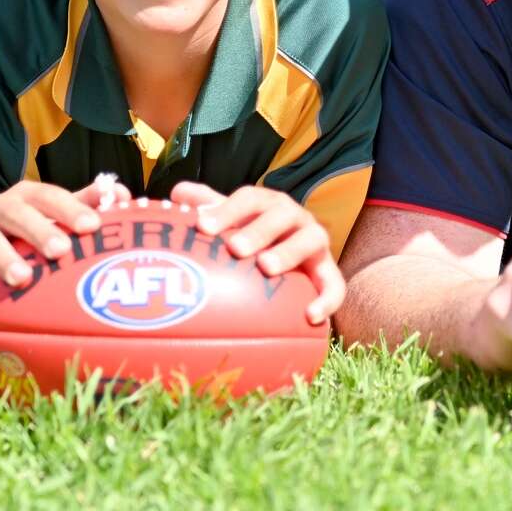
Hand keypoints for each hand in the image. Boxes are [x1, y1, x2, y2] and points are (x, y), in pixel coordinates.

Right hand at [0, 177, 129, 310]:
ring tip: (21, 279)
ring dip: (2, 258)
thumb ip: (89, 206)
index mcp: (28, 196)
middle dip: (38, 230)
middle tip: (59, 251)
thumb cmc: (36, 234)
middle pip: (17, 214)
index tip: (93, 226)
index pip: (50, 196)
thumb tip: (124, 195)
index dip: (71, 208)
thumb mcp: (60, 218)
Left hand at [171, 181, 343, 325]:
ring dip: (290, 252)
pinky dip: (327, 299)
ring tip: (267, 267)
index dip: (227, 210)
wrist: (293, 262)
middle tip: (235, 248)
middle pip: (281, 214)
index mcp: (268, 204)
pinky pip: (334, 286)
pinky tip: (310, 316)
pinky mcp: (328, 273)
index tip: (202, 226)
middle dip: (259, 229)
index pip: (249, 199)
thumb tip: (177, 194)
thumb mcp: (230, 223)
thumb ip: (205, 207)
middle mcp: (295, 218)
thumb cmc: (251, 241)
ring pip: (311, 240)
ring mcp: (315, 243)